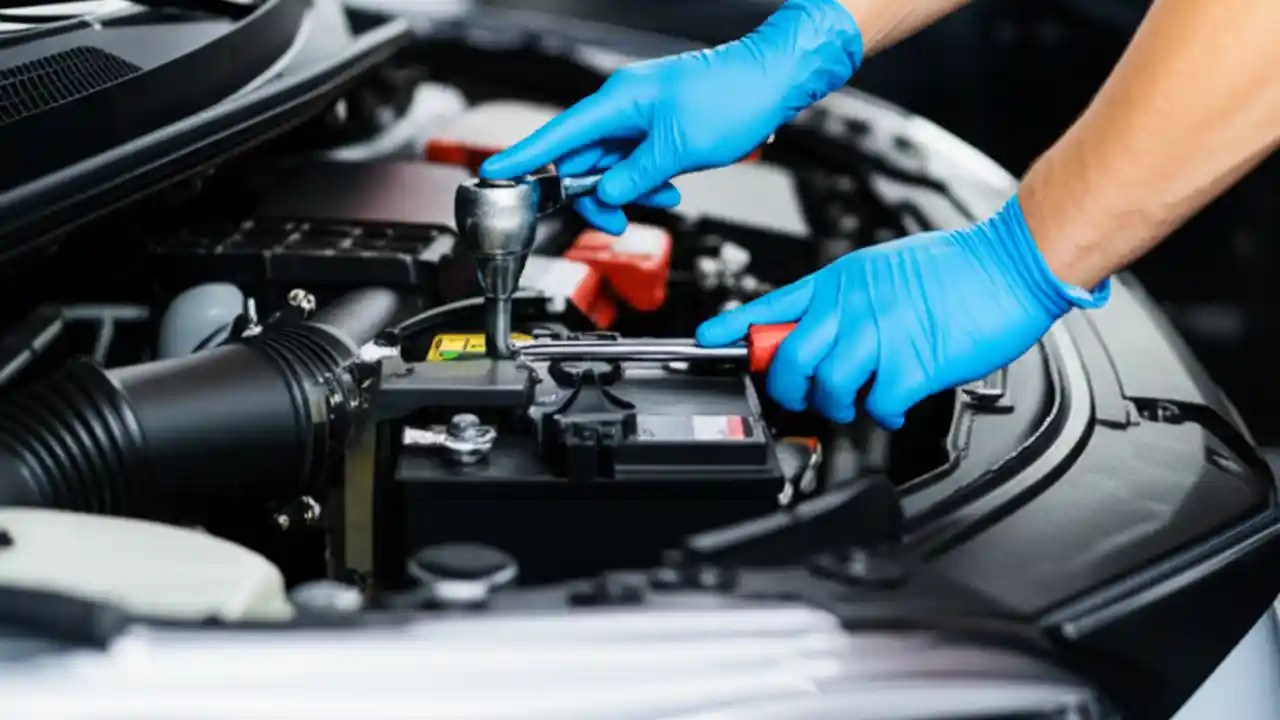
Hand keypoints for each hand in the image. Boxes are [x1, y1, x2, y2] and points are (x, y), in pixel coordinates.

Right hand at [479, 0, 862, 234]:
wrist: (773, 81)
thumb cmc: (733, 98)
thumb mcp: (679, 150)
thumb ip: (636, 176)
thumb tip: (610, 194)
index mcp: (617, 102)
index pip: (557, 135)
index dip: (523, 157)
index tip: (495, 172)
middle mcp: (622, 106)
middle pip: (582, 159)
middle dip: (598, 192)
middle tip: (619, 217)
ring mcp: (640, 116)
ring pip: (611, 164)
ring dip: (629, 188)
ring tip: (663, 192)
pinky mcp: (658, 125)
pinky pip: (635, 158)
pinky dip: (647, 178)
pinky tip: (671, 184)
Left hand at [696, 197, 1109, 427]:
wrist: (1011, 263)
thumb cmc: (960, 267)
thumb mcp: (886, 267)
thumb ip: (851, 298)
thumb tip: (827, 327)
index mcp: (843, 279)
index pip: (772, 303)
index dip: (735, 326)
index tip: (706, 339)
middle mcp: (853, 305)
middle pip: (789, 357)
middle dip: (788, 386)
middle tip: (804, 394)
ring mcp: (881, 334)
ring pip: (828, 385)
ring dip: (838, 404)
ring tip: (857, 400)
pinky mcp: (912, 364)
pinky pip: (878, 404)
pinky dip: (884, 412)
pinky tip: (895, 401)